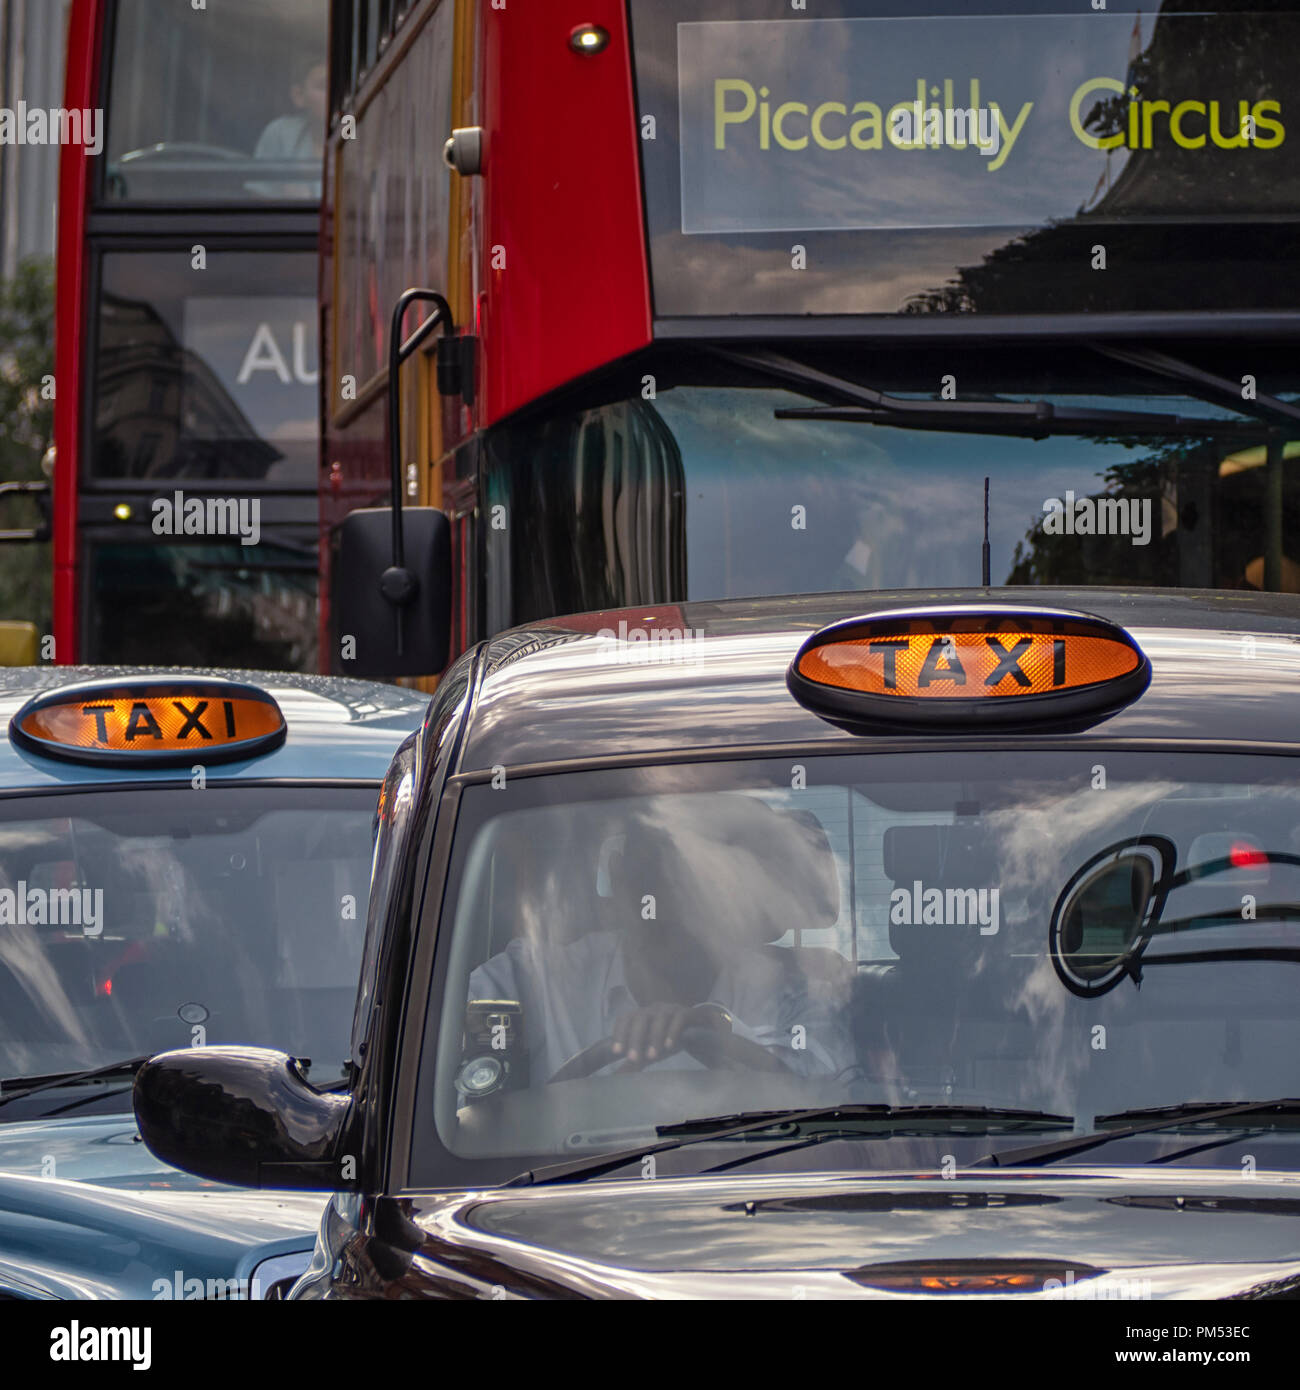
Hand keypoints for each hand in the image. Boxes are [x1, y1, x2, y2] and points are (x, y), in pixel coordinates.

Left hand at [610, 1002, 729, 1067]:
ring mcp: (671, 1009)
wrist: (698, 1028)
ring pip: (659, 1018)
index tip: (617, 1052)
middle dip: (635, 1038)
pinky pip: (679, 1018)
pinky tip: (669, 1047)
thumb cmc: (668, 1039)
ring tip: (652, 1057)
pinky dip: (673, 1031)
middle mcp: (654, 1009)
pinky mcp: (687, 1012)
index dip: (619, 1033)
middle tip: (633, 1058)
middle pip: (640, 1018)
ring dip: (654, 1037)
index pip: (625, 1018)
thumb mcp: (651, 1050)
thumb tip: (616, 1076)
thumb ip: (635, 1062)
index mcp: (641, 1016)